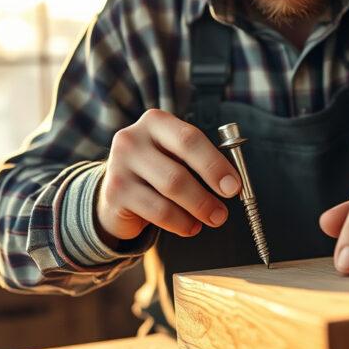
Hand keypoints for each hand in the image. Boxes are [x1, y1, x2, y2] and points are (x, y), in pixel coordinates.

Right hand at [95, 109, 240, 243]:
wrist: (117, 191)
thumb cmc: (158, 170)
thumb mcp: (177, 156)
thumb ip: (201, 161)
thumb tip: (231, 183)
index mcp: (155, 122)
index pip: (190, 139)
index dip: (215, 164)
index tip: (234, 186)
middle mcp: (133, 138)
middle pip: (179, 167)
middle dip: (207, 192)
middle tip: (224, 210)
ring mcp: (120, 165)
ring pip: (170, 190)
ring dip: (198, 209)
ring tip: (213, 219)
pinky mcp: (115, 192)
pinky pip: (158, 211)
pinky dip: (180, 223)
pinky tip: (191, 226)